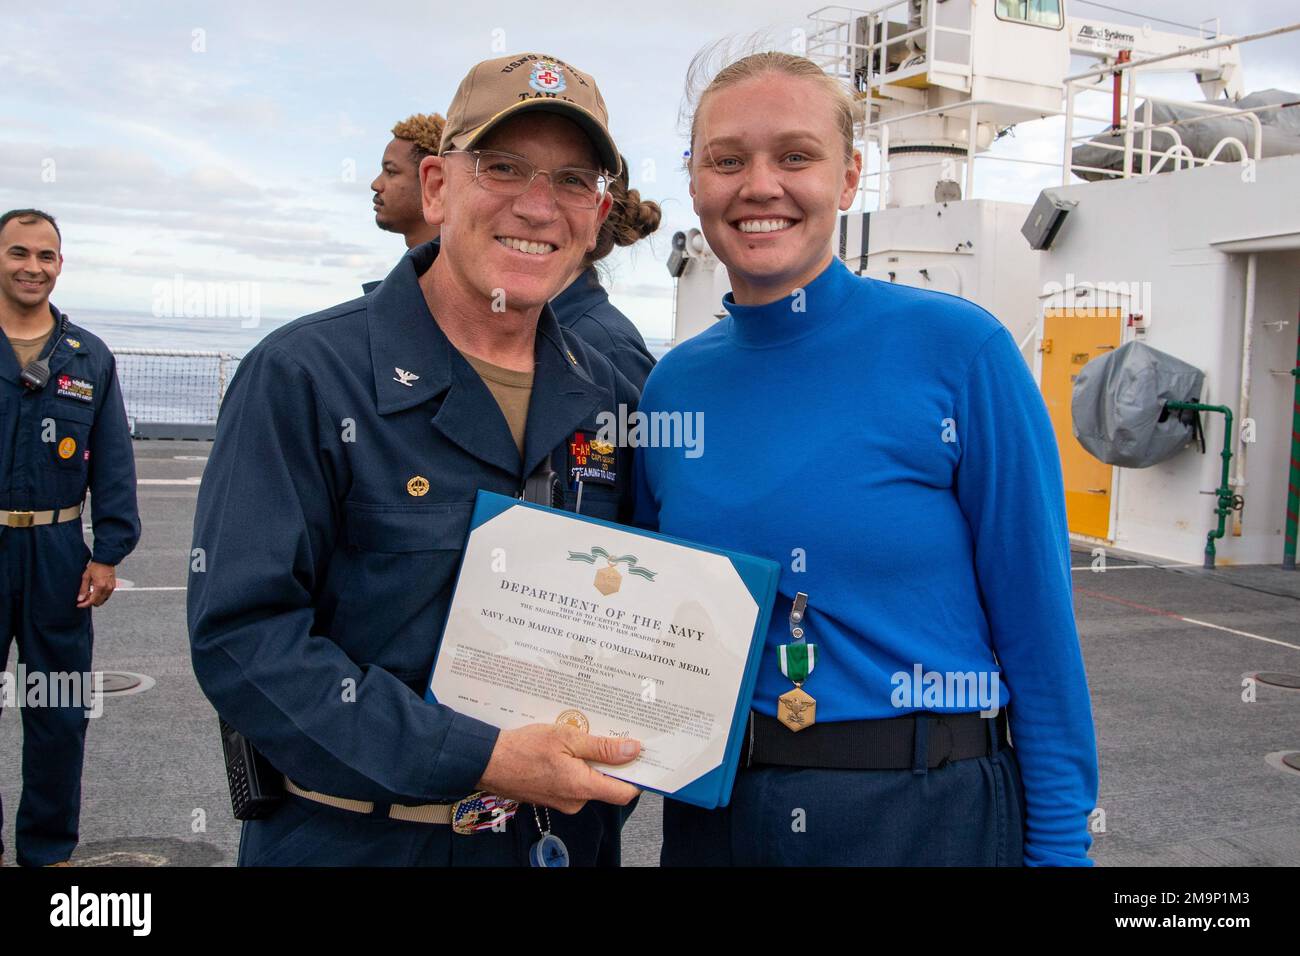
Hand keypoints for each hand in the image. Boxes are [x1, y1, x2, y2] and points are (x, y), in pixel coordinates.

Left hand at [76, 561, 116, 607]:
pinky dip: (100, 596)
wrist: (105, 560)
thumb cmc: (96, 566)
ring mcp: (111, 588)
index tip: (79, 604)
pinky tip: (96, 591)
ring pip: (103, 600)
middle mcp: (107, 588)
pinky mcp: (113, 587)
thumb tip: (80, 598)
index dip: (84, 604)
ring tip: (90, 592)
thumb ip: (83, 589)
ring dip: (96, 599)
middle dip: (90, 601)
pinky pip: (106, 596)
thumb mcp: (86, 577)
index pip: (92, 601)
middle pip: (98, 602)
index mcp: (100, 586)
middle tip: (84, 596)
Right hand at [477, 724, 640, 813]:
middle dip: (610, 760)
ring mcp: (562, 801)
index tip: (641, 756)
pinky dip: (575, 765)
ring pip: (589, 780)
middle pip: (607, 784)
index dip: (636, 774)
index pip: (624, 792)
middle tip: (608, 734)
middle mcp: (575, 800)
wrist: (488, 761)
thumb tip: (632, 750)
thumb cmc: (523, 748)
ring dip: (589, 760)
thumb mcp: (567, 738)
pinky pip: (573, 781)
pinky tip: (565, 747)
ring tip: (580, 736)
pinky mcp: (552, 796)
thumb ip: (602, 747)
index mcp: (582, 787)